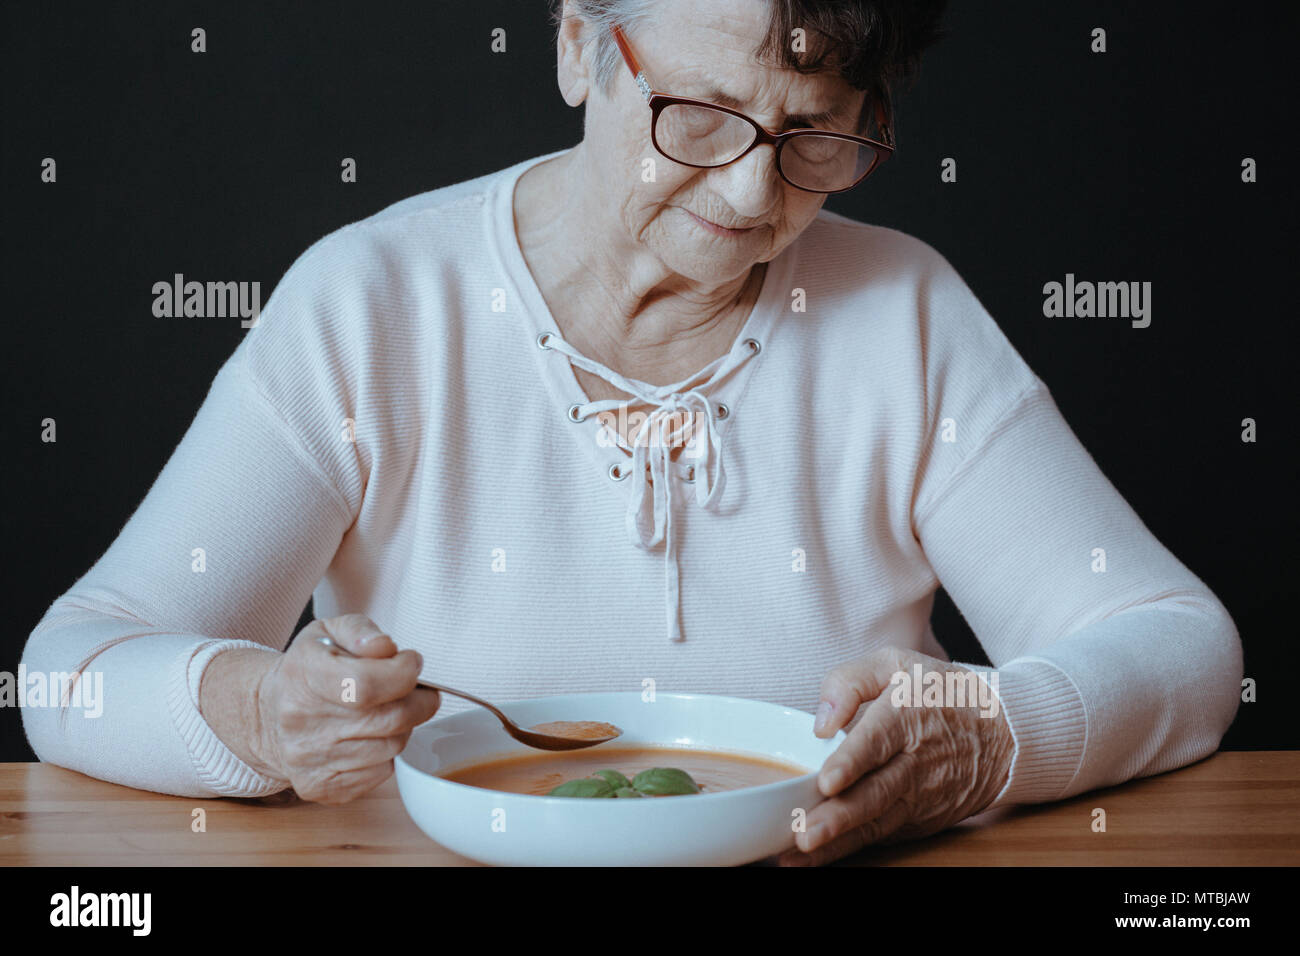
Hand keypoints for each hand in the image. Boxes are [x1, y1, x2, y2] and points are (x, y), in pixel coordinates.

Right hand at [252, 614, 440, 803]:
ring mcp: (310, 760)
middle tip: (420, 690)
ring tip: (392, 710)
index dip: (404, 672)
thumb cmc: (307, 670)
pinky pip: (381, 773)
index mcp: (304, 676)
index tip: (411, 662)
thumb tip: (385, 648)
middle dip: (420, 701)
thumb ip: (361, 630)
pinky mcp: (320, 787)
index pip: (367, 684)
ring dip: (405, 727)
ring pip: (392, 747)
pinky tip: (374, 736)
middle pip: (390, 719)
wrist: (268, 715)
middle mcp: (302, 722)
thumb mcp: (328, 632)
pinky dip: (388, 752)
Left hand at [779, 647, 1013, 865]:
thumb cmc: (941, 694)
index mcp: (907, 717)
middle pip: (875, 793)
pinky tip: (816, 857)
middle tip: (804, 832)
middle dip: (838, 817)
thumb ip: (850, 682)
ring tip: (802, 854)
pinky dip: (848, 848)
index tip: (828, 781)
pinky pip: (881, 835)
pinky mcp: (918, 820)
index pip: (877, 742)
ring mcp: (918, 797)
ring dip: (838, 840)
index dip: (852, 762)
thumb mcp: (897, 664)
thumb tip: (821, 724)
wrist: (1003, 734)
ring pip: (875, 822)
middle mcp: (914, 763)